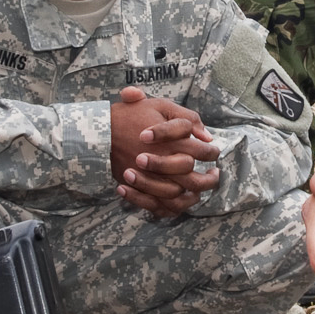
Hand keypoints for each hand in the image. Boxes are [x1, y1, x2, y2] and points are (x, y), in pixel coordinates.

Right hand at [112, 86, 219, 216]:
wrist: (99, 133)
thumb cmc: (130, 116)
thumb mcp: (159, 106)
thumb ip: (187, 118)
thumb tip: (206, 135)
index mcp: (173, 143)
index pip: (203, 153)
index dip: (213, 154)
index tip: (214, 153)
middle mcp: (165, 164)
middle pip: (196, 180)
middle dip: (210, 179)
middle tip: (214, 174)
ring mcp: (152, 180)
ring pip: (180, 197)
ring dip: (195, 195)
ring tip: (201, 190)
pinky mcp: (140, 190)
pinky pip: (161, 207)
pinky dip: (173, 207)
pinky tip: (181, 199)